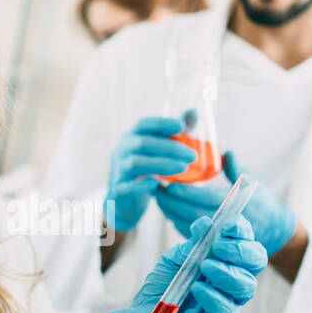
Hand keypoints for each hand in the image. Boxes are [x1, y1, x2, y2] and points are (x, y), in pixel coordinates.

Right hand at [105, 113, 197, 231]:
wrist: (126, 200)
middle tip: (192, 155)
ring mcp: (118, 170)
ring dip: (161, 164)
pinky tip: (158, 184)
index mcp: (131, 138)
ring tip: (183, 168)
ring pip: (135, 163)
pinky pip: (127, 186)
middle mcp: (122, 150)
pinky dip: (142, 185)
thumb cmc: (146, 171)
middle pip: (142, 143)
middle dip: (170, 148)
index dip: (162, 123)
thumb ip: (175, 133)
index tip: (182, 126)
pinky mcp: (117, 190)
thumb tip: (193, 112)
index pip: (143, 124)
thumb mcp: (158, 151)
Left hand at [110, 214, 266, 312]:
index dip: (242, 231)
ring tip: (204, 267)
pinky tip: (197, 289)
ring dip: (227, 273)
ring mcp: (228, 300)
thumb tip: (205, 224)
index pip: (246, 241)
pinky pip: (229, 311)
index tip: (228, 226)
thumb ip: (191, 244)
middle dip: (240, 250)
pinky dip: (214, 297)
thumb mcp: (173, 259)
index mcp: (224, 259)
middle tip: (217, 247)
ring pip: (247, 286)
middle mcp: (232, 277)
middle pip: (256, 261)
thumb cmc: (162, 286)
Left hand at [154, 151, 296, 256]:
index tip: (169, 184)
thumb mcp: (252, 182)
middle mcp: (223, 222)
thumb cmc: (263, 204)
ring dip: (169, 211)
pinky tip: (168, 209)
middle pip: (188, 213)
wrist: (273, 232)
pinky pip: (188, 232)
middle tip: (155, 189)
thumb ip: (235, 168)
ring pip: (185, 224)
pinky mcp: (211, 241)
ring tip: (157, 197)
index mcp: (232, 205)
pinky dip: (175, 220)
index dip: (184, 193)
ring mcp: (216, 234)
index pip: (203, 199)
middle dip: (169, 202)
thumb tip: (225, 152)